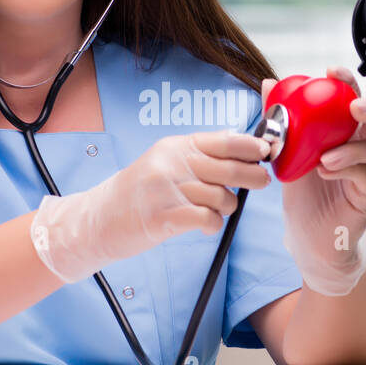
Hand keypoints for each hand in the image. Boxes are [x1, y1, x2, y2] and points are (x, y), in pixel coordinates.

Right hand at [30, 130, 271, 282]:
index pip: (224, 140)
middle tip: (261, 181)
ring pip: (221, 198)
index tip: (267, 151)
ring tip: (215, 210)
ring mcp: (166, 190)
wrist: (98, 219)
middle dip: (252, 176)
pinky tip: (205, 224)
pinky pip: (207, 219)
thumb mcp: (166, 162)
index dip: (251, 146)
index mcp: (175, 146)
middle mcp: (171, 163)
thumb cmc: (139, 193)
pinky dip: (213, 224)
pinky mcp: (163, 217)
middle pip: (229, 168)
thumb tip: (246, 150)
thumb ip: (200, 156)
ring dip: (226, 207)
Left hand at [263, 66, 365, 295]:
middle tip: (352, 106)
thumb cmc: (303, 196)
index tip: (332, 72)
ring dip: (350, 148)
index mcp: (342, 133)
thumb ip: (280, 119)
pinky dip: (348, 170)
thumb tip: (267, 85)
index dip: (347, 82)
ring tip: (325, 157)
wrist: (307, 238)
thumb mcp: (286, 153)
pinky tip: (327, 171)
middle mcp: (359, 148)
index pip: (351, 100)